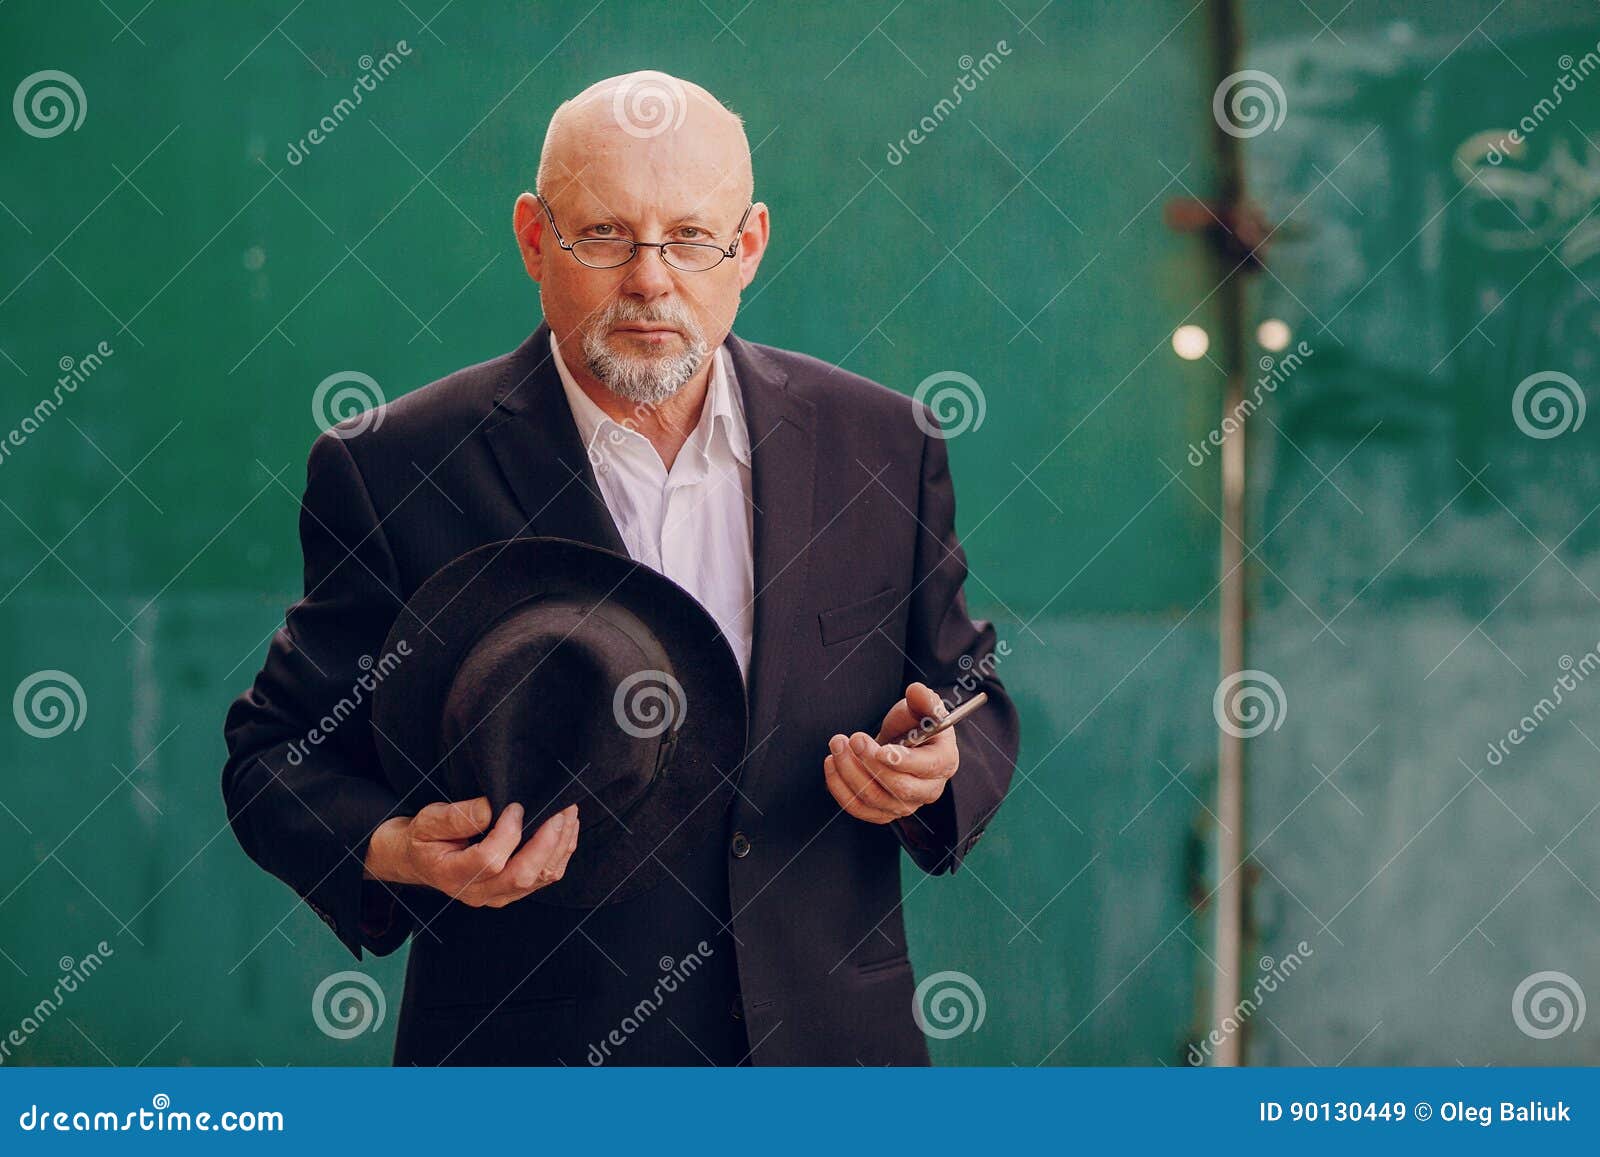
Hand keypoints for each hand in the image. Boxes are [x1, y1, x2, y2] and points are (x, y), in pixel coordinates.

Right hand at [363, 797, 578, 908]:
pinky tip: (566, 828)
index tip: (516, 807)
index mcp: (453, 875)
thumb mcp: (428, 821)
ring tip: (568, 812)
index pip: (489, 860)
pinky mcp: (514, 891)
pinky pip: (545, 876)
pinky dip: (561, 852)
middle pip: (522, 875)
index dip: (508, 833)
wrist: (422, 860)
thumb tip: (490, 808)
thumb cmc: (425, 837)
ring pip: (540, 877)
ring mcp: (499, 896)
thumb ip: (457, 817)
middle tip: (559, 810)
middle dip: (548, 841)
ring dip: (560, 844)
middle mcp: (479, 893)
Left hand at [823, 682, 959, 823]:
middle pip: (899, 788)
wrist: (900, 744)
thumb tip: (916, 691)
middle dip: (870, 763)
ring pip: (874, 799)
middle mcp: (928, 790)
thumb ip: (921, 698)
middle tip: (853, 739)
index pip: (926, 767)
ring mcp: (905, 805)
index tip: (880, 749)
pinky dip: (839, 787)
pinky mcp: (882, 812)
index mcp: (944, 761)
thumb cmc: (914, 725)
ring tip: (838, 745)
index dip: (902, 761)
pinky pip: (858, 808)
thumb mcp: (920, 706)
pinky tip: (832, 763)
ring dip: (849, 772)